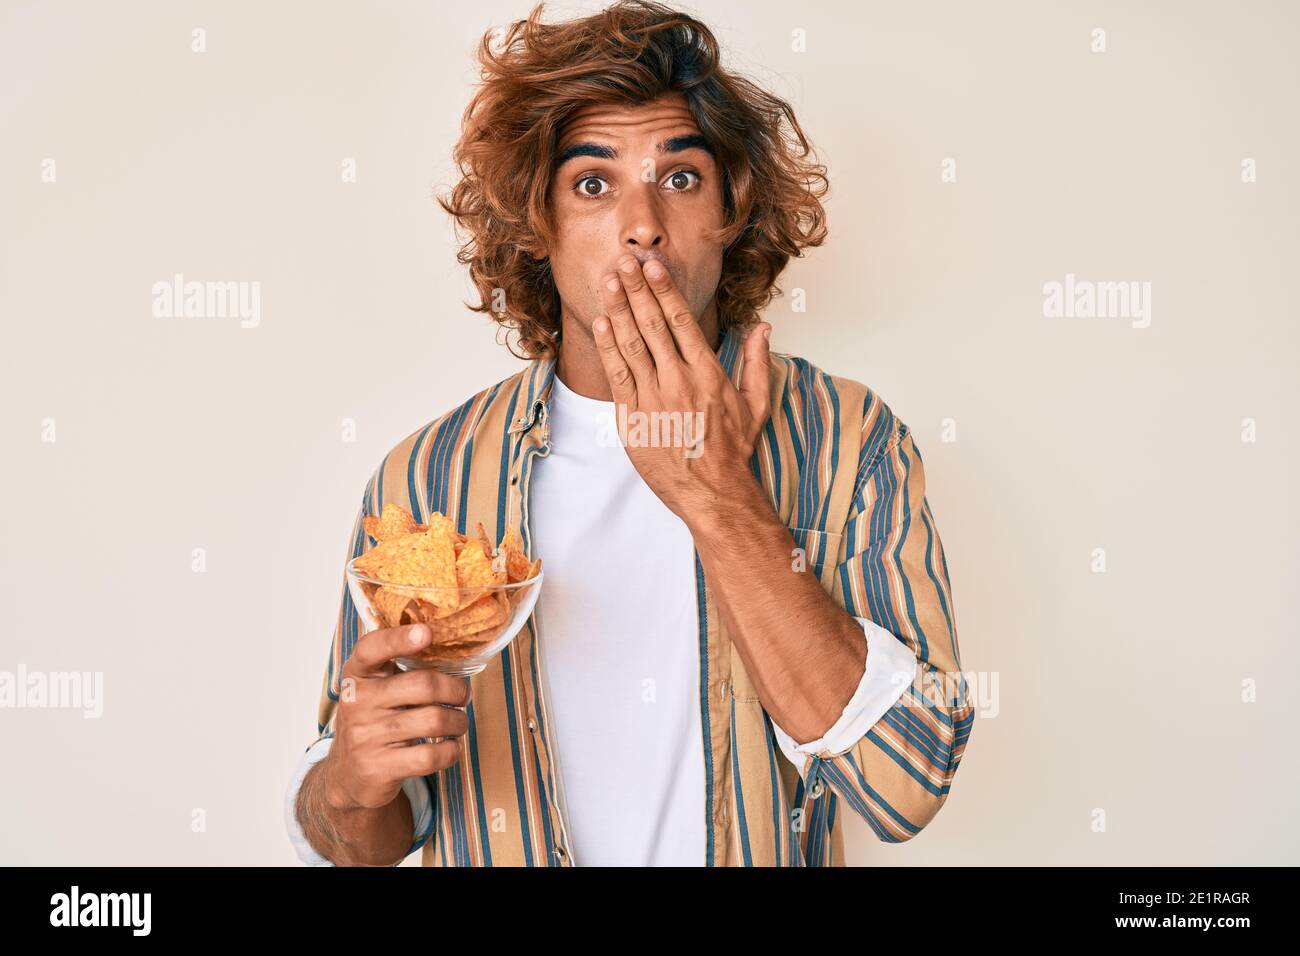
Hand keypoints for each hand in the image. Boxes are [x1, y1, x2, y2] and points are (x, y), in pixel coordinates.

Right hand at [321, 623, 470, 811]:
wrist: (346, 776)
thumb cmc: (372, 722)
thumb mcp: (374, 690)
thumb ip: (400, 669)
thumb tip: (452, 651)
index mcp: (357, 675)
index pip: (371, 648)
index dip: (399, 638)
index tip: (426, 632)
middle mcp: (357, 702)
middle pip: (423, 684)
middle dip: (455, 690)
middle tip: (462, 696)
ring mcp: (366, 737)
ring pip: (433, 720)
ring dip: (458, 721)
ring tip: (458, 723)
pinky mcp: (379, 768)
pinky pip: (430, 756)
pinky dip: (451, 751)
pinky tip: (449, 747)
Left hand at [592, 253, 772, 523]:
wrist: (714, 493)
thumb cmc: (733, 451)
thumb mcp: (755, 404)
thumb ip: (758, 361)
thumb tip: (763, 327)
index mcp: (708, 372)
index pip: (681, 320)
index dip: (664, 289)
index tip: (652, 265)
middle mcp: (678, 380)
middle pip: (652, 324)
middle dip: (635, 289)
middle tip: (622, 261)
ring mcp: (653, 400)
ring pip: (631, 345)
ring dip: (617, 310)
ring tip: (607, 282)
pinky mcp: (633, 420)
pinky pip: (617, 376)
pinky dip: (608, 348)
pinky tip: (601, 324)